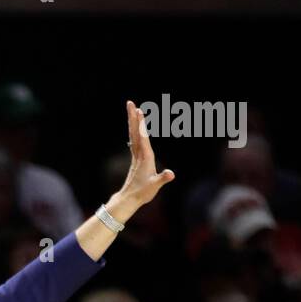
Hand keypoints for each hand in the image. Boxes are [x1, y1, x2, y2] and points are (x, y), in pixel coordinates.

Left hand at [110, 101, 174, 216]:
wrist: (129, 199)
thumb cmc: (142, 192)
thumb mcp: (155, 186)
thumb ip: (163, 178)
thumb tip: (171, 174)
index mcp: (145, 157)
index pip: (143, 137)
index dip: (141, 125)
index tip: (139, 111)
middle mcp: (139, 154)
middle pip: (135, 132)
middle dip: (133, 117)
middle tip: (130, 103)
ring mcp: (135, 156)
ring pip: (133, 134)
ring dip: (132, 121)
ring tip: (131, 108)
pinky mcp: (135, 158)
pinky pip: (133, 140)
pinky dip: (133, 130)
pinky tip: (133, 125)